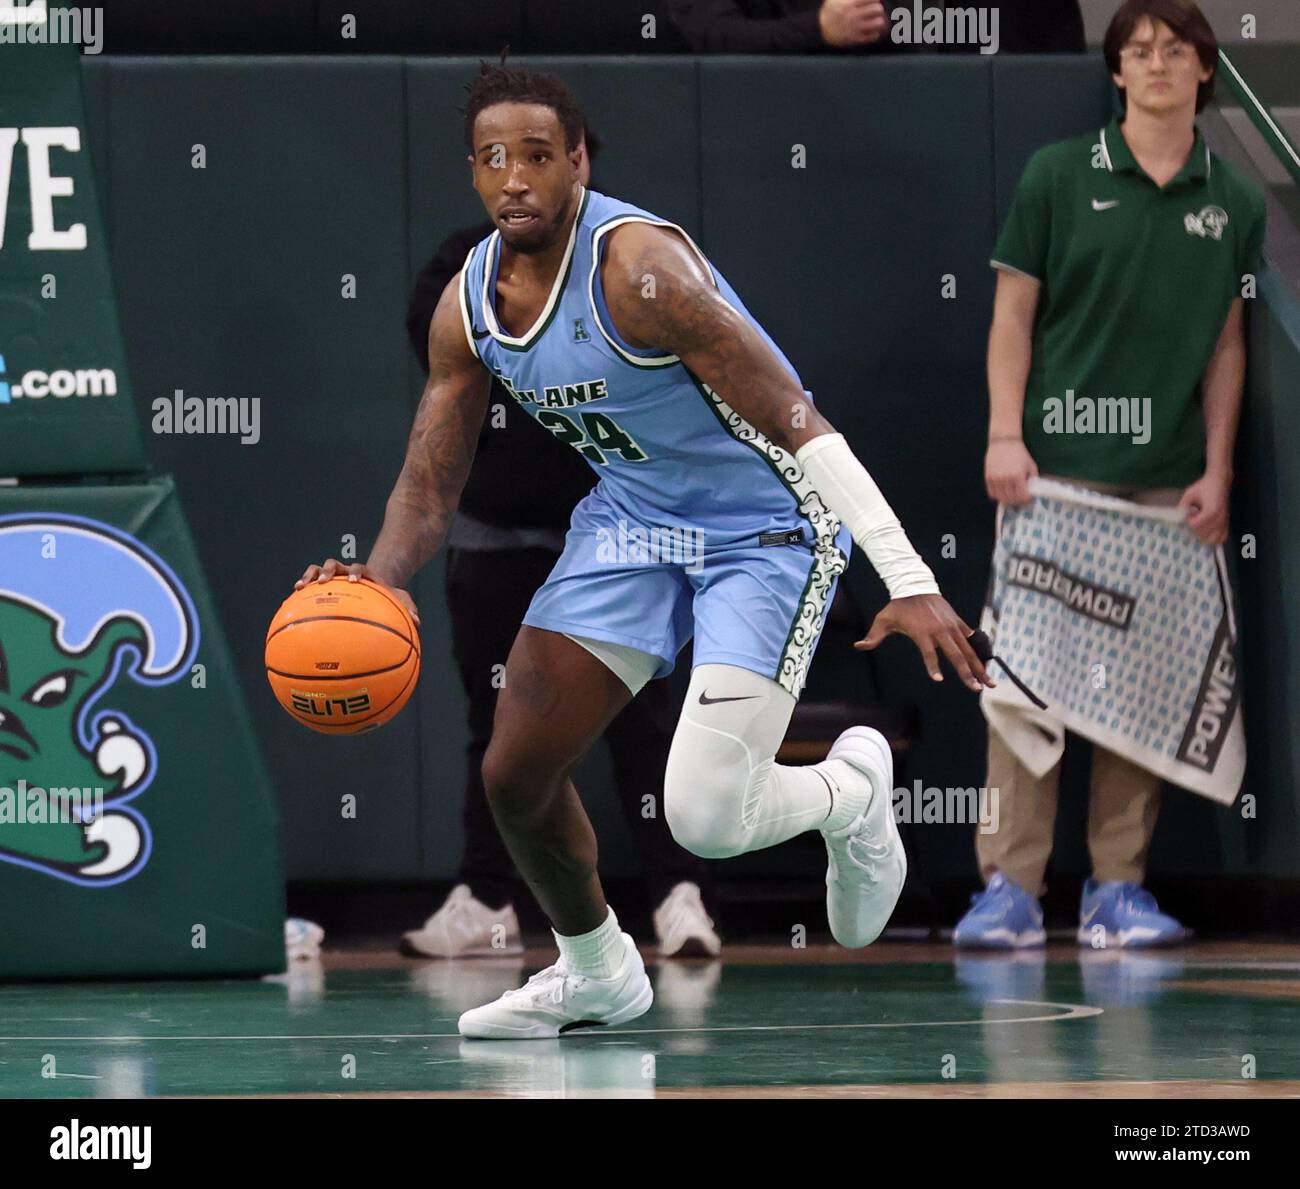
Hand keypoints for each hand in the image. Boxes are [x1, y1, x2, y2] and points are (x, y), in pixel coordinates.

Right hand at [294, 558, 420, 625]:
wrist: (373, 588)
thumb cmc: (387, 597)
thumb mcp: (399, 600)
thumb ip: (408, 607)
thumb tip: (418, 622)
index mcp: (365, 574)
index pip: (360, 568)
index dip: (356, 572)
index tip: (354, 581)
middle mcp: (346, 572)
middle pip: (334, 564)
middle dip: (328, 570)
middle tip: (324, 581)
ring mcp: (333, 576)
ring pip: (318, 569)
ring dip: (310, 576)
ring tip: (300, 587)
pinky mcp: (323, 584)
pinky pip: (309, 583)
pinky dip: (301, 589)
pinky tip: (290, 602)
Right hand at [819, 0, 888, 47]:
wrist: (820, 29)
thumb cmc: (830, 10)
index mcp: (850, 3)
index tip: (873, 1)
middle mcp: (854, 15)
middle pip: (877, 9)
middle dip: (878, 9)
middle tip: (875, 10)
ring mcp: (855, 28)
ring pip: (878, 23)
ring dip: (878, 21)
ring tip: (875, 20)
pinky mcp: (855, 39)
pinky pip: (872, 36)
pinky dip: (875, 33)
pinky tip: (871, 31)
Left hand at [855, 594, 994, 691]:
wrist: (915, 584)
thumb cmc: (898, 606)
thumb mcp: (884, 620)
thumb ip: (873, 636)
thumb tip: (857, 645)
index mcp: (923, 633)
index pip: (928, 653)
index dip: (932, 666)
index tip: (938, 679)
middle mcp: (940, 631)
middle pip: (956, 655)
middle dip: (968, 673)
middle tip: (977, 688)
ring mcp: (951, 626)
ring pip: (968, 650)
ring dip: (979, 666)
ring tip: (989, 682)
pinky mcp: (957, 621)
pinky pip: (969, 638)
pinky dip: (977, 649)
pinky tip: (985, 663)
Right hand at [984, 437, 1037, 504]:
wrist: (1004, 441)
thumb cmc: (1019, 452)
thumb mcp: (1031, 465)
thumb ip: (1033, 479)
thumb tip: (1033, 491)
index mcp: (1018, 475)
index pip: (1022, 496)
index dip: (1026, 499)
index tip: (1028, 498)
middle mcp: (1005, 478)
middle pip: (1011, 499)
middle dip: (1018, 501)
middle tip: (1021, 499)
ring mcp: (995, 478)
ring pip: (1001, 498)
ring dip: (1007, 500)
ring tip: (1012, 497)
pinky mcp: (988, 477)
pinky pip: (992, 493)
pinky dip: (998, 496)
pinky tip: (1003, 492)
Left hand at [1179, 470, 1231, 545]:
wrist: (1219, 481)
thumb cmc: (1204, 486)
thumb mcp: (1189, 493)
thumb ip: (1182, 506)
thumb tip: (1177, 518)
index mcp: (1211, 511)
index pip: (1195, 525)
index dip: (1188, 521)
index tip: (1188, 513)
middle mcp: (1220, 518)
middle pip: (1203, 535)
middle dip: (1194, 529)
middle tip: (1192, 520)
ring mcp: (1224, 522)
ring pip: (1212, 540)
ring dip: (1202, 536)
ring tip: (1198, 526)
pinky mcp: (1226, 523)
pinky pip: (1221, 538)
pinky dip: (1213, 539)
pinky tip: (1206, 532)